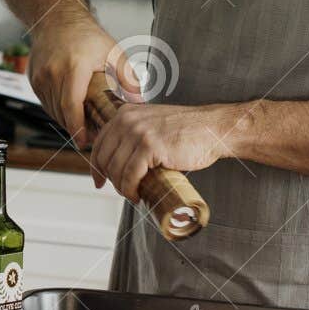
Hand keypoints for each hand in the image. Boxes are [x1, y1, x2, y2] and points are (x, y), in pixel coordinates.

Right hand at [30, 18, 133, 147]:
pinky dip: (58, 110)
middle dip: (75, 128)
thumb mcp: (112, 51)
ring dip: (66, 121)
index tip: (84, 141)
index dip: (77, 127)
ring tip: (83, 126)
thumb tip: (140, 100)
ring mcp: (40, 76)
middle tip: (91, 137)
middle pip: (62, 112)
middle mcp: (53, 72)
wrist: (56, 19)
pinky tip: (71, 111)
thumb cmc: (85, 34)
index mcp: (73, 66)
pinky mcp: (33, 79)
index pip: (71, 105)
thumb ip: (127, 76)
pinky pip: (46, 102)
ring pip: (52, 110)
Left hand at [89, 102, 235, 202]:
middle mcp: (127, 120)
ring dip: (121, 187)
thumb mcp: (153, 124)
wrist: (212, 128)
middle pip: (104, 158)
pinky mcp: (150, 146)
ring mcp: (138, 132)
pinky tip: (137, 195)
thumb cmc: (186, 132)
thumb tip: (119, 159)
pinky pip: (130, 175)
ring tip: (133, 195)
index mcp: (125, 113)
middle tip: (123, 191)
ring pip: (116, 169)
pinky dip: (130, 189)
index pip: (99, 143)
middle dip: (110, 179)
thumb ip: (135, 133)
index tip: (99, 181)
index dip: (96, 166)